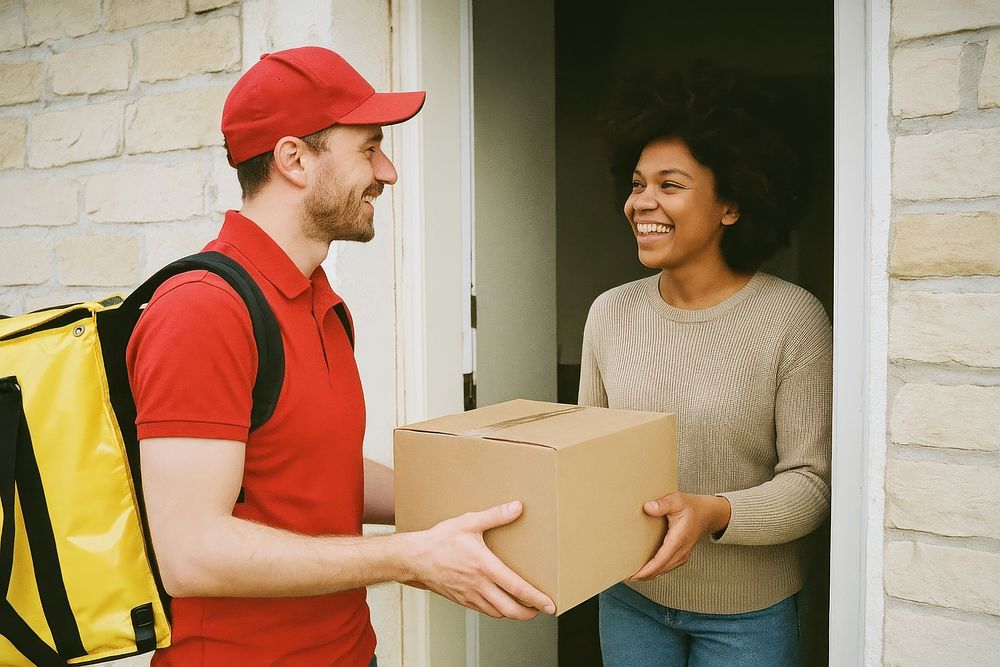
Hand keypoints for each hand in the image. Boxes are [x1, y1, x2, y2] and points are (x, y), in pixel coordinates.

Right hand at [407, 500, 555, 619]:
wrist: (414, 558)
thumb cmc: (440, 540)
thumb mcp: (469, 522)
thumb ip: (495, 516)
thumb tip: (517, 508)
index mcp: (485, 567)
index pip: (518, 588)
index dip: (537, 599)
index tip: (550, 605)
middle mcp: (479, 586)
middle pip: (511, 610)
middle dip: (529, 613)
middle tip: (541, 610)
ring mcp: (470, 596)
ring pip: (498, 613)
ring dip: (513, 613)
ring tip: (524, 607)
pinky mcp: (461, 600)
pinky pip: (484, 611)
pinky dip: (497, 611)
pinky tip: (500, 603)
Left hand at [627, 492, 730, 580]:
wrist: (707, 514)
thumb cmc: (691, 506)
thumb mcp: (677, 500)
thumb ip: (662, 504)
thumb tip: (647, 508)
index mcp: (679, 539)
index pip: (661, 560)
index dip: (647, 570)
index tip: (633, 575)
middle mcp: (681, 551)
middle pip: (660, 569)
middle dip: (643, 575)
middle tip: (623, 576)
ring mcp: (682, 555)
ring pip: (663, 570)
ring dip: (647, 575)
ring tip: (630, 575)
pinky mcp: (680, 556)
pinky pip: (666, 567)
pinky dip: (654, 571)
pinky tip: (643, 570)